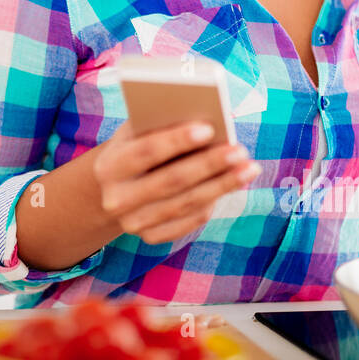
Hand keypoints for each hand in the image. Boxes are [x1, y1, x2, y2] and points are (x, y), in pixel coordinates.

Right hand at [92, 121, 259, 243]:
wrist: (110, 189)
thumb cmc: (132, 148)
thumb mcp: (134, 133)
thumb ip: (159, 126)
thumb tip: (205, 122)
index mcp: (109, 167)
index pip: (146, 151)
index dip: (177, 140)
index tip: (209, 129)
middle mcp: (117, 199)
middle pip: (171, 181)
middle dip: (209, 165)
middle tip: (240, 150)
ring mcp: (133, 223)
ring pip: (185, 203)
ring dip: (221, 185)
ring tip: (249, 168)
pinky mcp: (150, 238)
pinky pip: (189, 221)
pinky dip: (212, 202)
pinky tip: (232, 185)